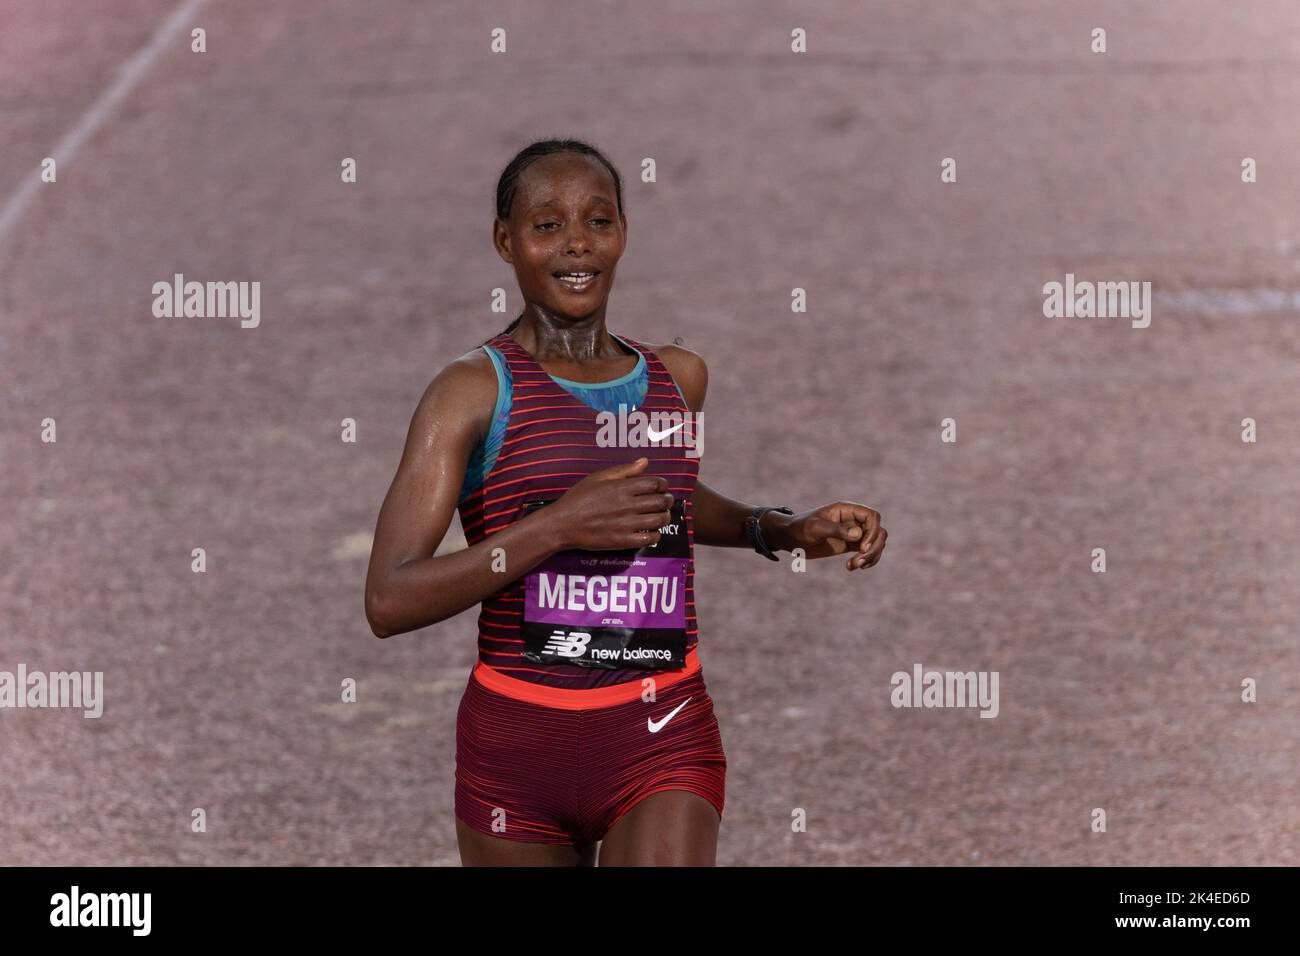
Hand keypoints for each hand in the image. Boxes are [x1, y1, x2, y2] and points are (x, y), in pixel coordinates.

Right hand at [544, 458, 674, 550]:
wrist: (563, 524)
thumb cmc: (578, 498)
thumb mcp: (598, 478)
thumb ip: (623, 470)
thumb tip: (645, 462)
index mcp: (622, 487)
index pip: (655, 484)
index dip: (663, 485)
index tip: (661, 487)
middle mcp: (628, 505)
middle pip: (661, 501)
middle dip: (667, 500)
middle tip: (665, 501)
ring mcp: (627, 524)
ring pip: (659, 520)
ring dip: (664, 517)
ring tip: (661, 516)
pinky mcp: (624, 541)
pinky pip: (650, 539)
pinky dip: (656, 535)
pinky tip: (652, 532)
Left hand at [777, 501, 886, 570]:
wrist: (790, 537)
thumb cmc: (799, 528)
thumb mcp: (815, 528)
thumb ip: (836, 529)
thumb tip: (858, 534)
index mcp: (846, 510)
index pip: (872, 516)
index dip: (873, 531)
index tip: (862, 547)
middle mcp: (853, 520)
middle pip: (878, 531)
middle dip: (873, 548)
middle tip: (858, 561)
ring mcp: (853, 533)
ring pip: (876, 543)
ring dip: (871, 556)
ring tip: (853, 566)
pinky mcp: (850, 544)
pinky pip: (868, 551)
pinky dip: (867, 560)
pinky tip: (854, 567)